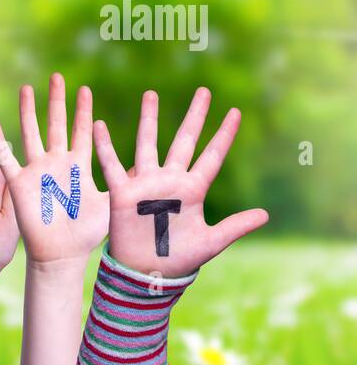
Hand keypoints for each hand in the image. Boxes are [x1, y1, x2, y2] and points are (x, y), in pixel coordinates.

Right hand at [0, 73, 107, 262]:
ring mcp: (36, 170)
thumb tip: (148, 165)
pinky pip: (5, 157)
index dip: (82, 110)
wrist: (62, 253)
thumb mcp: (113, 201)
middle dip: (56, 100)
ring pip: (31, 133)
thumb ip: (125, 180)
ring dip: (28, 111)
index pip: (81, 130)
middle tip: (57, 76)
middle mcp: (56, 163)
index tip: (84, 88)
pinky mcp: (19, 183)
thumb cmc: (88, 233)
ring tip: (26, 88)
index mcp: (78, 165)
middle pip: (56, 124)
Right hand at [94, 87, 267, 276]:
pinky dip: (105, 146)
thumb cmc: (179, 260)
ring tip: (150, 94)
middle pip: (184, 140)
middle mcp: (171, 181)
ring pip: (148, 144)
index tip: (235, 112)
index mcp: (193, 190)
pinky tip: (98, 125)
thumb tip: (266, 215)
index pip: (212, 156)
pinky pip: (112, 165)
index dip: (224, 135)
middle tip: (204, 91)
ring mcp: (147, 184)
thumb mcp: (211, 243)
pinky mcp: (123, 193)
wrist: (146, 273)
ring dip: (149, 119)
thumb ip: (234, 226)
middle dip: (195, 116)